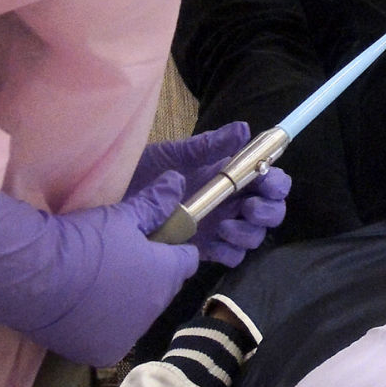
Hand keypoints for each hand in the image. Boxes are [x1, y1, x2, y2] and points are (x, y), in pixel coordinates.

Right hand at [0, 176, 199, 364]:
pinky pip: (113, 336)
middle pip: (163, 289)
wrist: (36, 277)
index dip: (175, 250)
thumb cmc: (84, 241)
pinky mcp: (105, 352)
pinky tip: (85, 309)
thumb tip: (177, 182)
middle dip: (152, 276)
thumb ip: (154, 204)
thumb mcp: (121, 217)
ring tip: (99, 286)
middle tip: (121, 261)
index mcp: (167, 274)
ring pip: (138, 314)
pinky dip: (103, 325)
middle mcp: (155, 308)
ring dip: (128, 303)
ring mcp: (130, 333)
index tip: (157, 243)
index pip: (187, 262)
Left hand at [128, 123, 289, 265]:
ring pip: (254, 236)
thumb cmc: (141, 173)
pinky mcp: (205, 249)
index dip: (276, 182)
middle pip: (271, 211)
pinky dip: (229, 253)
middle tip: (247, 208)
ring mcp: (220, 227)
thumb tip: (244, 128)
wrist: (109, 203)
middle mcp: (231, 202)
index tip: (264, 181)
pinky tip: (213, 246)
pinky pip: (232, 257)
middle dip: (268, 211)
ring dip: (247, 234)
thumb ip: (208, 145)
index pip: (270, 179)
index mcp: (229, 176)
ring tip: (222, 228)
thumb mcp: (174, 156)